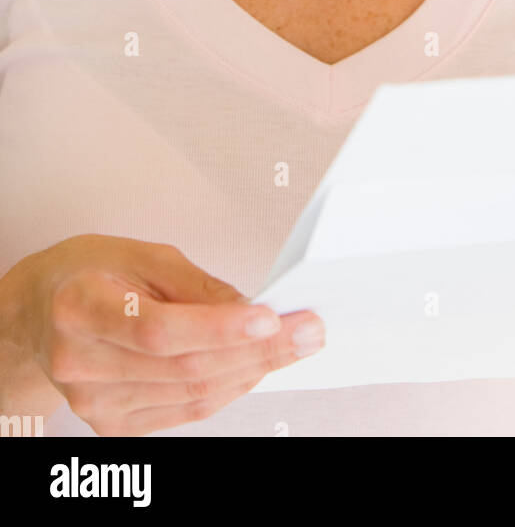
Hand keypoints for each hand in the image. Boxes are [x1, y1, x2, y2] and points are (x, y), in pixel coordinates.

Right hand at [2, 234, 324, 434]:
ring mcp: (95, 401)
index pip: (158, 329)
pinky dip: (228, 388)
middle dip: (258, 350)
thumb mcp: (143, 255)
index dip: (218, 327)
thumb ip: (197, 286)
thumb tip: (252, 310)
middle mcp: (81, 362)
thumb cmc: (94, 272)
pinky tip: (256, 365)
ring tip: (294, 344)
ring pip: (191, 394)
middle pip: (184, 367)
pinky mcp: (111, 422)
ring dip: (252, 370)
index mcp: (82, 308)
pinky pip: (184, 411)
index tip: (269, 316)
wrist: (44, 311)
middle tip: (308, 329)